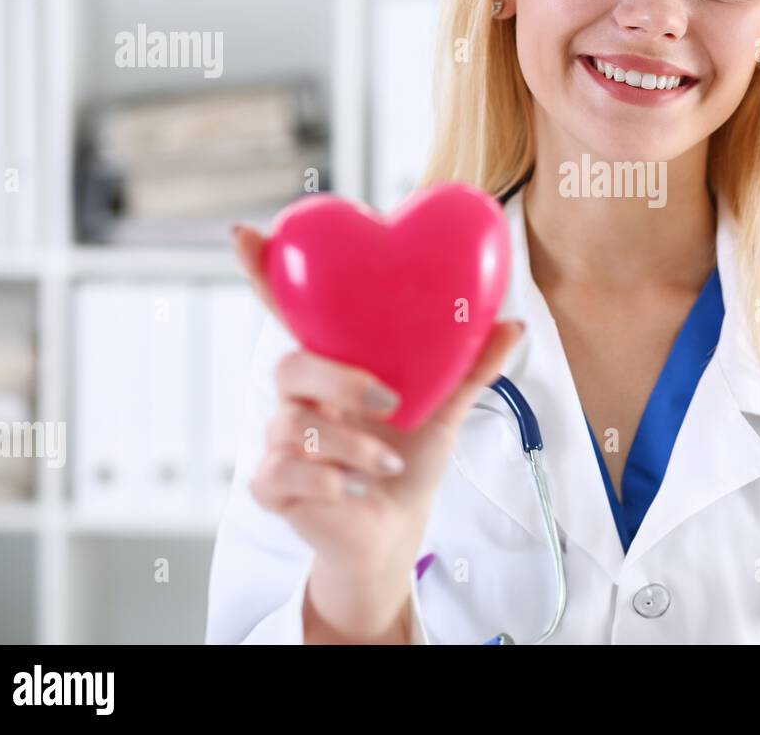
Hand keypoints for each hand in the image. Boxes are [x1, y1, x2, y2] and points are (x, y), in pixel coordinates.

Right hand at [231, 221, 524, 640]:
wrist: (396, 525)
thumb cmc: (409, 457)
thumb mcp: (444, 409)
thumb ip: (470, 366)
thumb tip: (512, 324)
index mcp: (334, 364)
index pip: (288, 312)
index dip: (263, 273)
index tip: (247, 233)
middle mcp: (300, 396)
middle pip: (289, 364)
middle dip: (338, 380)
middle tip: (388, 401)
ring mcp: (281, 441)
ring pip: (292, 424)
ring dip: (348, 444)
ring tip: (388, 464)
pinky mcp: (273, 486)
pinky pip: (281, 473)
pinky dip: (327, 482)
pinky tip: (358, 489)